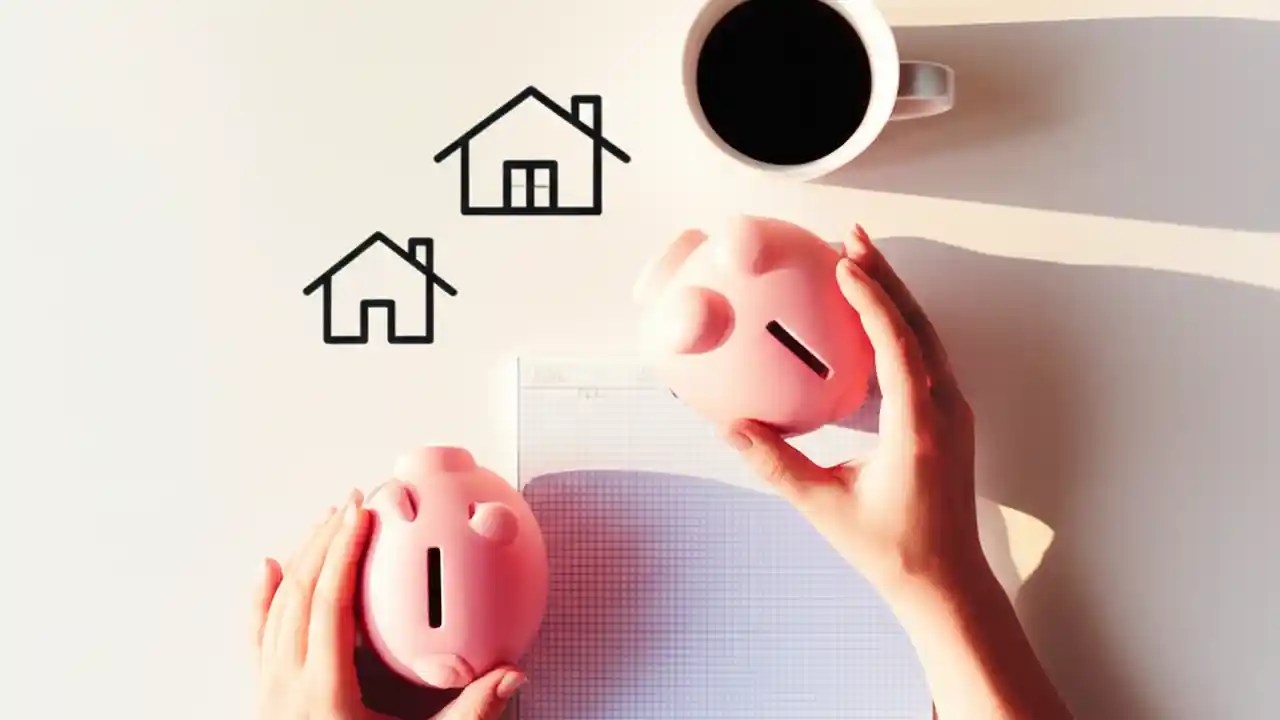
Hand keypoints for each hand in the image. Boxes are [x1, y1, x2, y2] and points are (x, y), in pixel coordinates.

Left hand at [252, 490, 525, 719]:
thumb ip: (469, 714)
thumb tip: (511, 677)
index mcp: (321, 692)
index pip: (329, 602)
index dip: (345, 552)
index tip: (362, 514)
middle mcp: (286, 686)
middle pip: (299, 594)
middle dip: (326, 543)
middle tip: (353, 506)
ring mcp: (268, 691)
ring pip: (277, 608)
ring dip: (302, 560)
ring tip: (326, 525)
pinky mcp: (265, 697)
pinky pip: (256, 635)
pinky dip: (261, 597)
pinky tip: (268, 569)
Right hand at [722, 226, 985, 600]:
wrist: (945, 582)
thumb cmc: (891, 550)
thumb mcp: (823, 507)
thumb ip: (775, 464)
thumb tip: (730, 427)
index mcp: (919, 428)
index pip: (899, 346)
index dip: (873, 300)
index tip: (845, 264)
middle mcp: (944, 411)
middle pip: (918, 325)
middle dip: (885, 276)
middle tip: (852, 238)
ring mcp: (952, 413)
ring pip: (926, 337)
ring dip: (893, 296)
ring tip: (859, 261)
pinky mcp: (947, 419)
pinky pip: (924, 357)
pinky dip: (898, 327)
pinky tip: (869, 317)